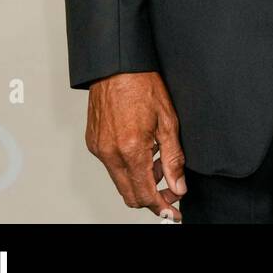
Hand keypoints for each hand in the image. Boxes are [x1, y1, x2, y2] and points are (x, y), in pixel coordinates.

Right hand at [85, 71, 185, 220]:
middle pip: (130, 195)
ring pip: (120, 182)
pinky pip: (111, 166)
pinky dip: (127, 166)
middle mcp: (110, 153)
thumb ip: (173, 158)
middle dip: (152, 196)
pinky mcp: (93, 142)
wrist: (117, 64)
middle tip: (170, 186)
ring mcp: (99, 149)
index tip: (174, 209)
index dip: (162, 206)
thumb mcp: (168, 120)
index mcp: (131, 149)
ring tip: (158, 160)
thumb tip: (178, 185)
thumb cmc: (142, 84)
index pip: (145, 195)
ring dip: (140, 180)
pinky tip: (142, 148)